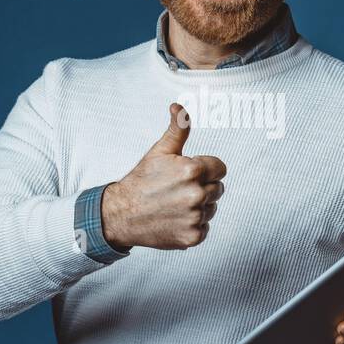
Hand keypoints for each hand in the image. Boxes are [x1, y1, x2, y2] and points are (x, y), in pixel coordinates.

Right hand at [101, 103, 226, 250]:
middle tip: (177, 190)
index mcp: (192, 170)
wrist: (122, 214)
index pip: (220, 168)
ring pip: (212, 208)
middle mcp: (196, 194)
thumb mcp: (160, 151)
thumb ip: (177, 128)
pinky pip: (205, 227)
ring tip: (175, 204)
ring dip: (199, 207)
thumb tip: (178, 106)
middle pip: (218, 188)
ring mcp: (195, 217)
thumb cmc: (142, 181)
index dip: (206, 169)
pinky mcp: (193, 236)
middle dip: (203, 187)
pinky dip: (192, 225)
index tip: (188, 174)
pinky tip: (175, 219)